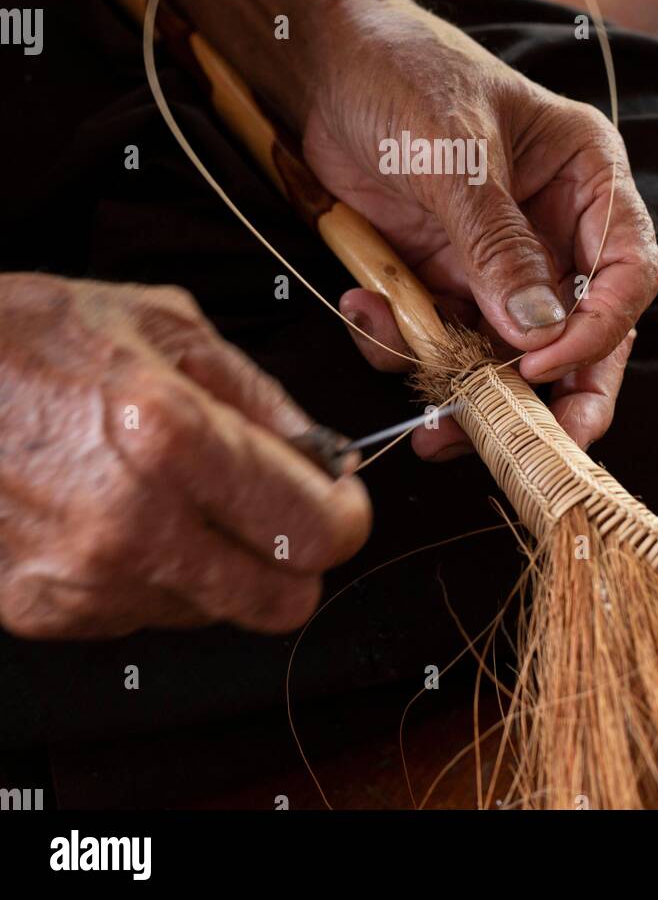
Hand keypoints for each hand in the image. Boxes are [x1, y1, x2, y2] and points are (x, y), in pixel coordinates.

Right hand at [0, 274, 369, 637]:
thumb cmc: (28, 336)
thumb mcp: (163, 325)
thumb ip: (258, 395)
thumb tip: (323, 450)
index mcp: (171, 435)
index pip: (314, 529)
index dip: (344, 516)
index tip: (339, 499)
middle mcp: (132, 522)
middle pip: (280, 600)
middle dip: (297, 558)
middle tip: (279, 510)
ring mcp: (84, 578)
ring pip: (214, 611)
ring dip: (220, 563)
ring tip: (174, 493)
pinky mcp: (43, 609)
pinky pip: (141, 613)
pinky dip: (154, 573)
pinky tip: (122, 513)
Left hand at [303, 0, 657, 458]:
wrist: (324, 66)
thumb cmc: (405, 76)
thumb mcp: (454, 153)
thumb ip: (496, 243)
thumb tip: (539, 334)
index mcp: (586, 181)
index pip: (628, 271)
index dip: (599, 330)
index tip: (543, 367)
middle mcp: (553, 229)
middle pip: (579, 333)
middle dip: (551, 396)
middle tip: (521, 448)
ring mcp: (495, 261)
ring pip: (505, 352)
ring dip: (464, 385)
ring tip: (425, 415)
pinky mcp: (441, 278)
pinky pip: (441, 337)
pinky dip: (405, 345)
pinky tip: (364, 309)